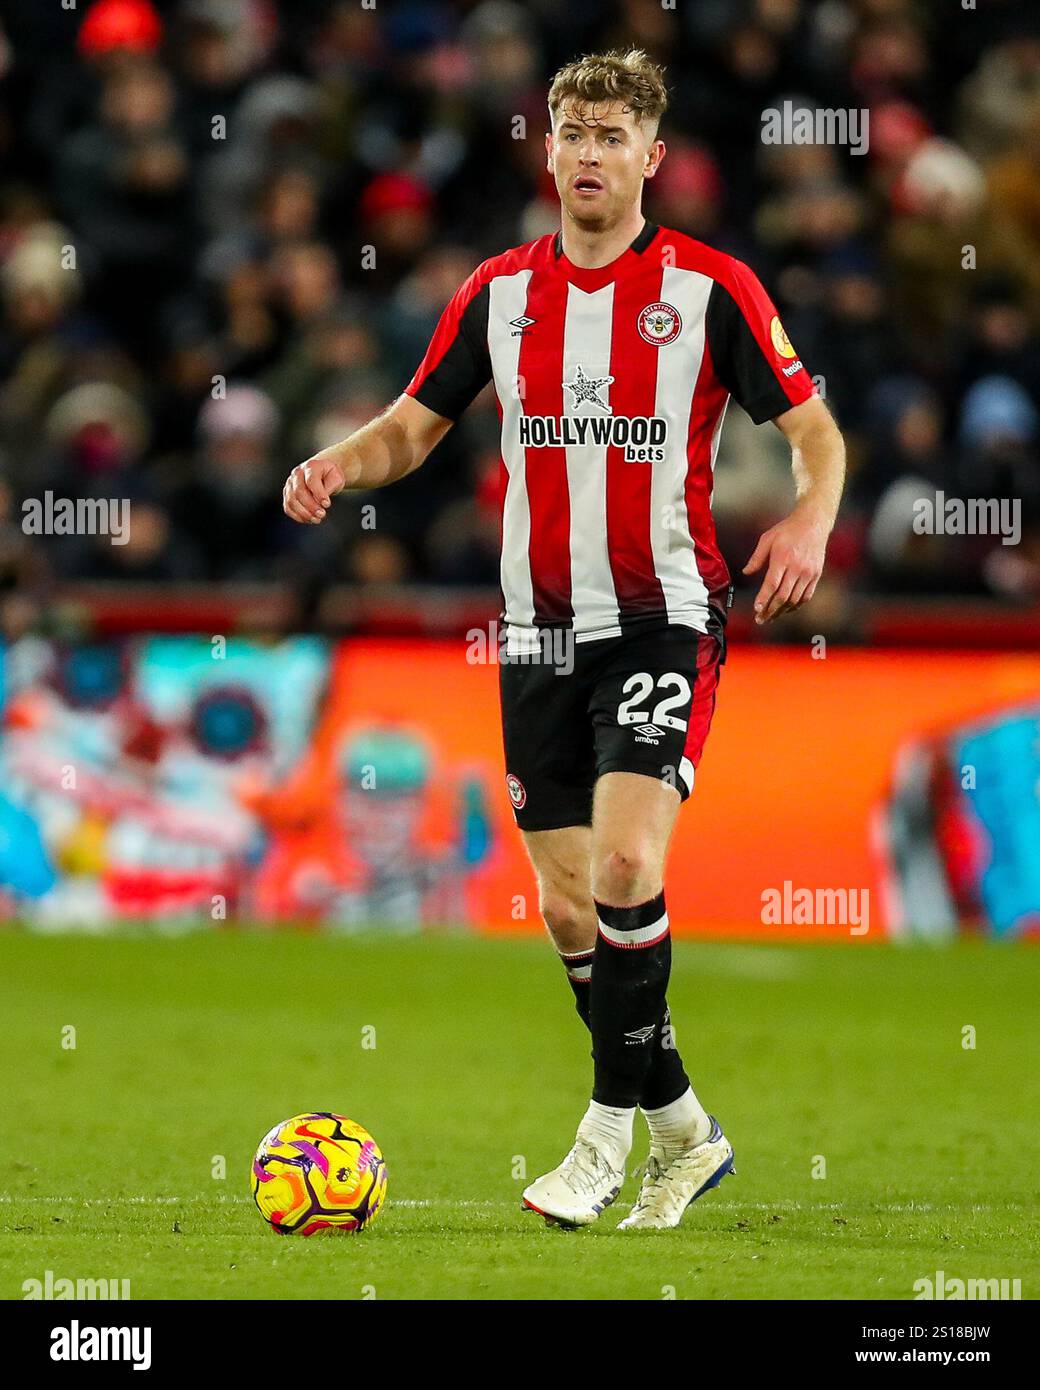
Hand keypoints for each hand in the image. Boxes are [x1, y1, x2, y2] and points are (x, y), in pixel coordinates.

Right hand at [282, 457, 344, 524]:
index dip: (319, 494)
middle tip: (322, 514)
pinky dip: (297, 516)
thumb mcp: (337, 478)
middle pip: (299, 492)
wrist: (323, 473)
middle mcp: (297, 473)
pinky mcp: (287, 494)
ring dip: (304, 513)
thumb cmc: (330, 475)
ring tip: (316, 519)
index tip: (327, 504)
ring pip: (291, 501)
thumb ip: (330, 487)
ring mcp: (290, 484)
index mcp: (311, 466)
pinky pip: (288, 507)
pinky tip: (308, 519)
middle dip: (311, 506)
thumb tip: (322, 501)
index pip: (311, 481)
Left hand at [742, 507, 828, 624]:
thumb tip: (746, 572)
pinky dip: (795, 606)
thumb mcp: (767, 539)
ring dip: (781, 611)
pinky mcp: (816, 575)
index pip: (772, 584)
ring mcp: (808, 572)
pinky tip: (786, 609)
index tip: (756, 609)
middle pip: (783, 596)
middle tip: (760, 619)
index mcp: (783, 558)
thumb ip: (756, 558)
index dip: (764, 598)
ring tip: (770, 617)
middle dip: (770, 610)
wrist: (813, 523)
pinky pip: (806, 596)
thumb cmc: (787, 530)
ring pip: (795, 599)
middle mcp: (797, 567)